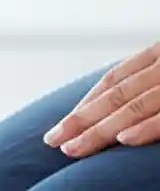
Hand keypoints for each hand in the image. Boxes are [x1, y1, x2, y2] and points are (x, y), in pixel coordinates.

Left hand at [44, 44, 159, 157]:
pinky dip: (145, 127)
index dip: (87, 101)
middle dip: (80, 119)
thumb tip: (124, 104)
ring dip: (100, 129)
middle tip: (53, 140)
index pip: (114, 79)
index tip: (65, 123)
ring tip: (73, 148)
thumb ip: (150, 82)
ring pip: (133, 107)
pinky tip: (122, 140)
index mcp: (157, 56)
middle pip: (114, 95)